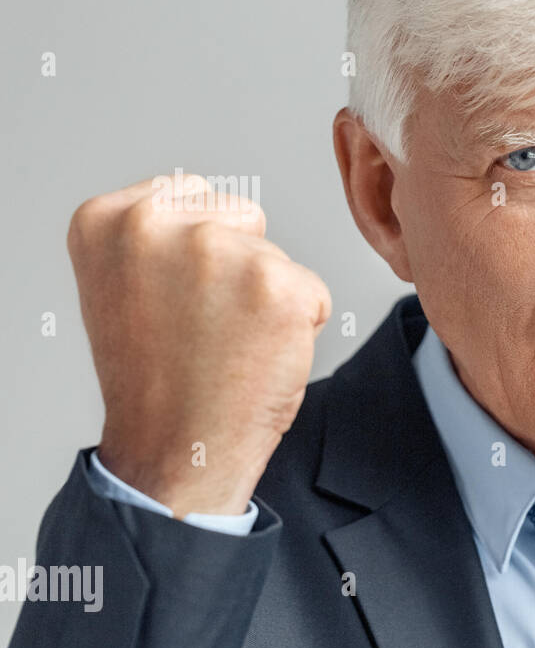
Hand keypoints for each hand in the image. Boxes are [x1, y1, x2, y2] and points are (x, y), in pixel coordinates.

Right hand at [68, 174, 331, 515]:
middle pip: (242, 217)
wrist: (174, 452)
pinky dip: (300, 327)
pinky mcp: (277, 285)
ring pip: (277, 257)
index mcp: (108, 218)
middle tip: (204, 329)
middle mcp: (157, 224)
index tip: (174, 301)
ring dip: (267, 298)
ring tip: (228, 346)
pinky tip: (258, 359)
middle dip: (237, 266)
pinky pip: (313, 292)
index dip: (198, 255)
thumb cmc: (157, 378)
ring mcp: (219, 252)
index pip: (192, 195)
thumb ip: (161, 236)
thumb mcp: (127, 284)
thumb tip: (211, 205)